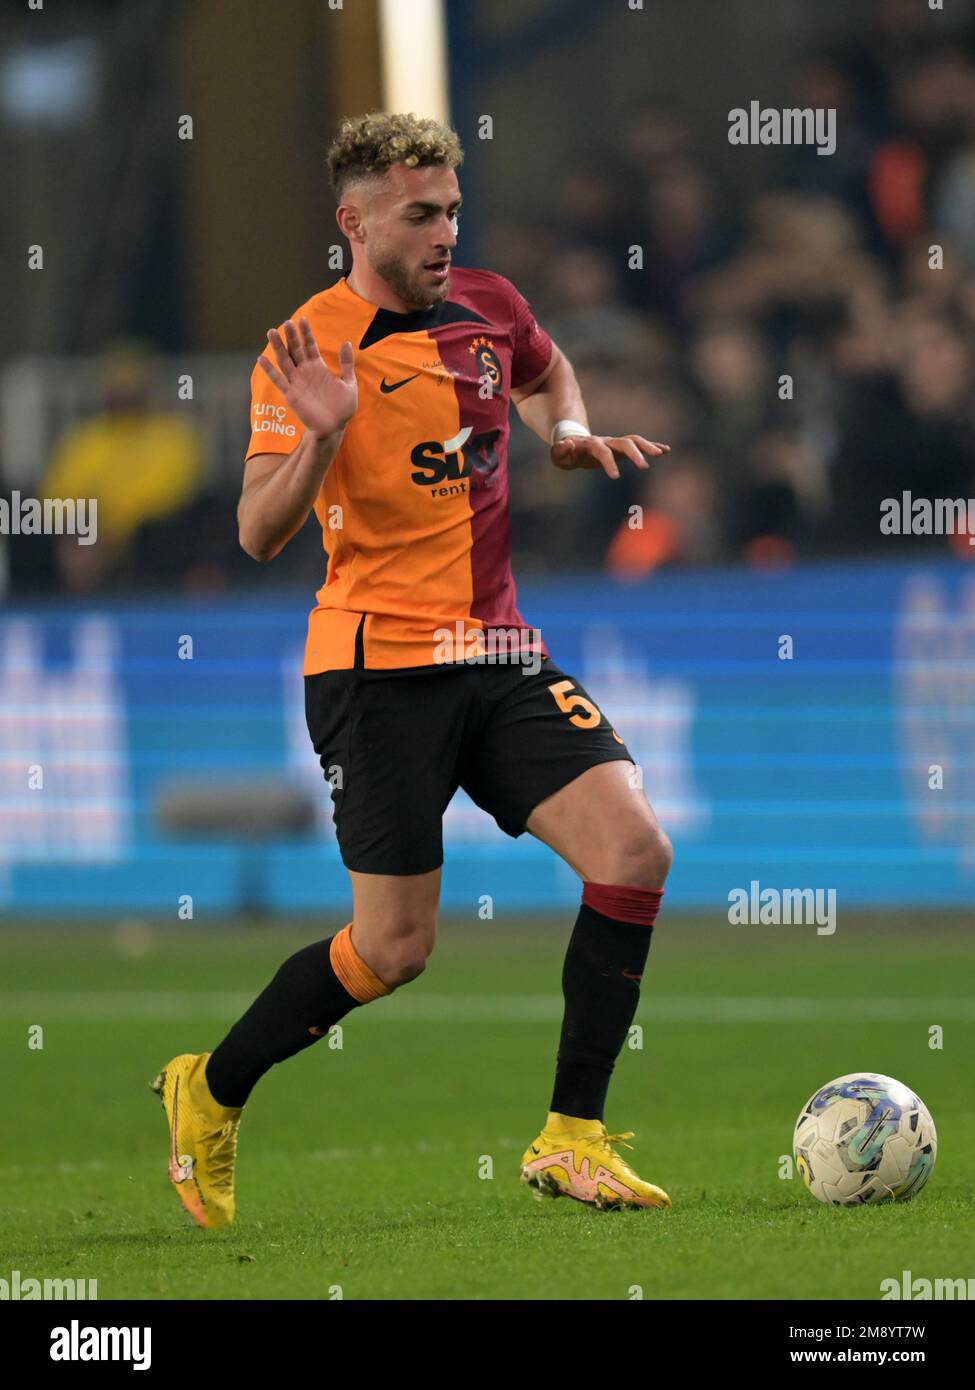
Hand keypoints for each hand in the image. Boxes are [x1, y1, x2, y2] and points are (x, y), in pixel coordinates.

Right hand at [257, 317, 357, 439]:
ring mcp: (297, 382)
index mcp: (319, 368)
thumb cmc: (342, 408)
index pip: (310, 346)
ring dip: (278, 347)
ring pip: (285, 361)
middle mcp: (306, 372)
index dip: (306, 333)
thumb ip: (347, 363)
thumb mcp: (349, 383)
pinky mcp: (291, 394)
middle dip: (291, 336)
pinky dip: (269, 370)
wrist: (335, 427)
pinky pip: (278, 380)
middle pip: (296, 350)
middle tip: (287, 322)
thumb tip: (346, 342)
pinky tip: (261, 359)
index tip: (302, 320)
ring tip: (271, 333)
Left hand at [550, 433, 669, 479]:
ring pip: (634, 440)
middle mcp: (607, 441)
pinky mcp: (622, 446)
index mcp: (592, 445)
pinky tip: (666, 450)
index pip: (602, 452)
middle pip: (624, 442)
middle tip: (645, 467)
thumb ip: (561, 451)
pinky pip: (639, 444)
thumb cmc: (566, 453)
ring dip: (648, 446)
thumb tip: (567, 444)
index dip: (608, 462)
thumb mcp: (559, 456)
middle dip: (635, 453)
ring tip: (661, 453)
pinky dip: (652, 445)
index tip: (616, 477)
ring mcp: (615, 442)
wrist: (573, 443)